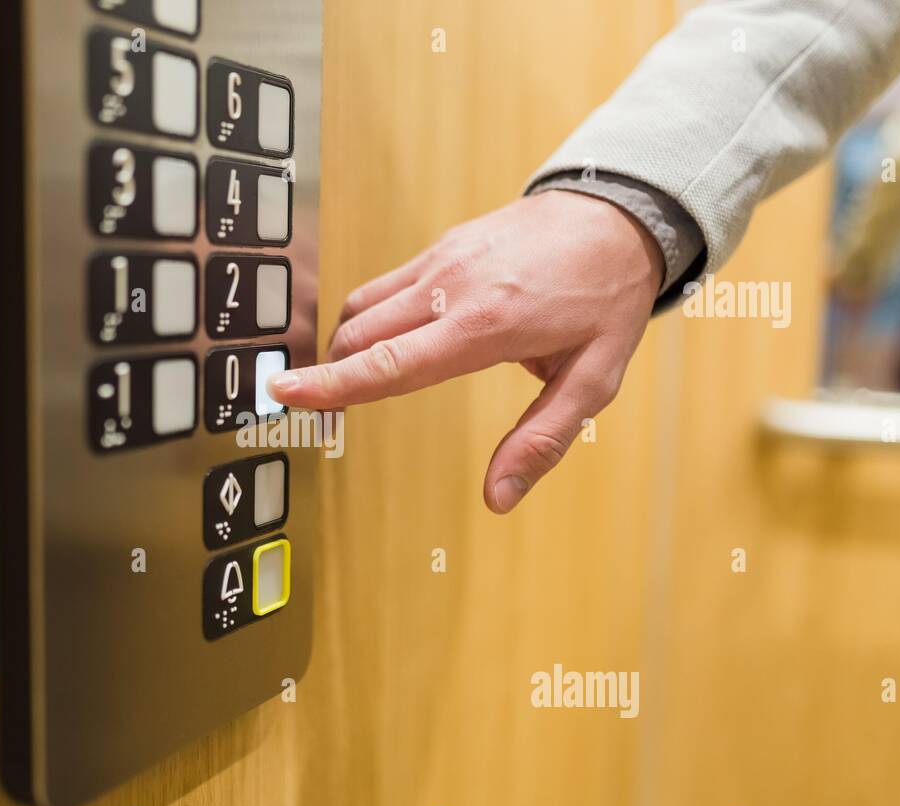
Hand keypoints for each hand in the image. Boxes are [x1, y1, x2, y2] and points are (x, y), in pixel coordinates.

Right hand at [266, 189, 663, 514]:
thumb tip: (498, 498)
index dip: (331, 384)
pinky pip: (383, 285)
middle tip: (320, 412)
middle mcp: (450, 287)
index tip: (283, 395)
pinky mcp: (439, 246)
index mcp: (485, 325)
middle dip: (330, 375)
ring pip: (360, 306)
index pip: (390, 362)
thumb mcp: (593, 380)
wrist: (616, 213)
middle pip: (358, 335)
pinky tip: (387, 340)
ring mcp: (440, 259)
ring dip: (344, 346)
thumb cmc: (607, 297)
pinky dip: (368, 318)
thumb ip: (542, 440)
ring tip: (349, 382)